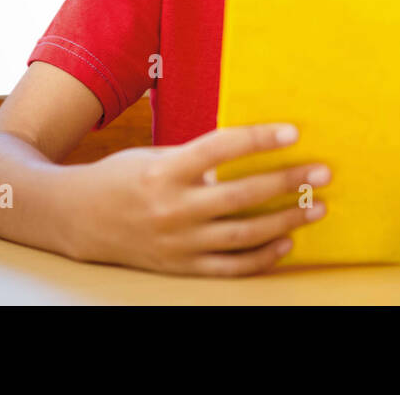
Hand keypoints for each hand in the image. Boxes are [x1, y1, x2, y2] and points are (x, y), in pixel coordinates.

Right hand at [65, 122, 329, 275]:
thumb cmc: (123, 177)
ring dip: (285, 221)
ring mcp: (177, 242)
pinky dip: (261, 258)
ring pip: (242, 234)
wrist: (77, 219)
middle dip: (287, 183)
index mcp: (166, 170)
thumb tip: (252, 146)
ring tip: (317, 207)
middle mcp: (172, 208)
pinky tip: (286, 244)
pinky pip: (229, 267)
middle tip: (322, 172)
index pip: (221, 149)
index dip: (258, 139)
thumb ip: (199, 155)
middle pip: (241, 195)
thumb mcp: (156, 156)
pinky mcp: (179, 267)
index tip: (293, 133)